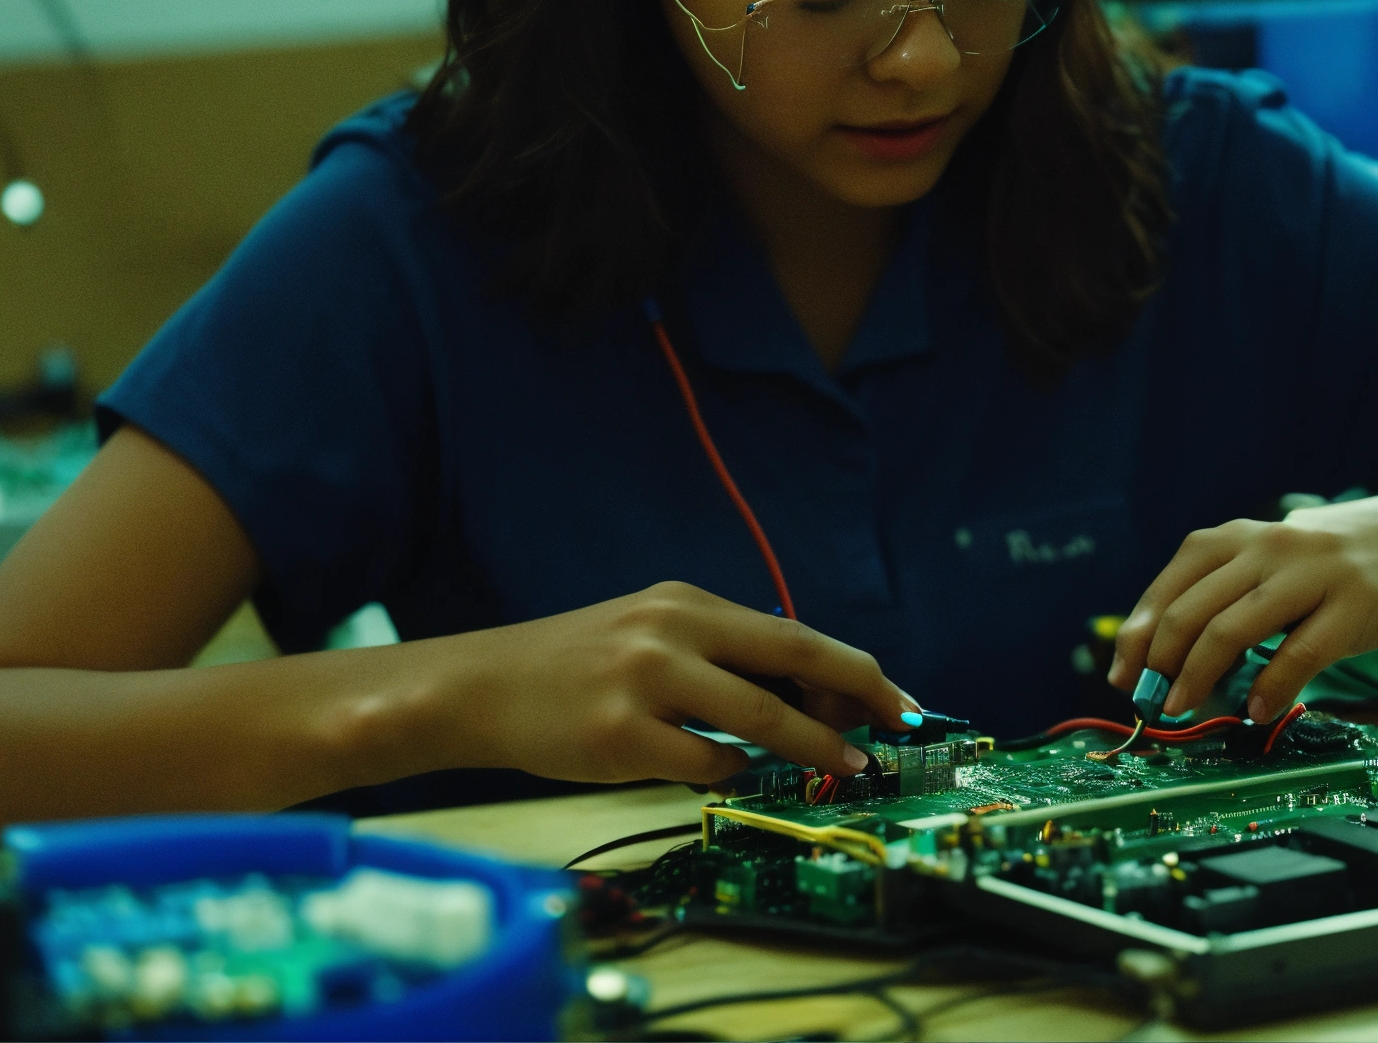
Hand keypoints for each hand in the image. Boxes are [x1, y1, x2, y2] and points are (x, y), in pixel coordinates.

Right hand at [406, 581, 915, 786]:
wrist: (478, 687)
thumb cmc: (572, 670)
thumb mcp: (647, 636)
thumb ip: (717, 655)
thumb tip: (811, 694)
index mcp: (683, 603)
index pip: (793, 633)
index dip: (855, 668)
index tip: (899, 698)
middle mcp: (669, 631)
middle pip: (792, 660)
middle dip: (857, 699)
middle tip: (894, 733)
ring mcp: (645, 682)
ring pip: (759, 719)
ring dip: (813, 746)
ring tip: (846, 764)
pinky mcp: (619, 736)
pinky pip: (704, 764)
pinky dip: (731, 774)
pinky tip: (733, 774)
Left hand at [1105, 489, 1377, 723]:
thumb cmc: (1341, 564)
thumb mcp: (1277, 565)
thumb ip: (1231, 600)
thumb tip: (1170, 661)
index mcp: (1240, 538)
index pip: (1169, 587)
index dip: (1138, 637)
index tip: (1122, 677)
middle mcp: (1268, 548)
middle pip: (1190, 611)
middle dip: (1160, 665)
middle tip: (1152, 705)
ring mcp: (1312, 574)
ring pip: (1231, 630)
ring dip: (1197, 678)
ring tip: (1182, 711)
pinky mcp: (1355, 605)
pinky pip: (1300, 652)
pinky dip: (1271, 687)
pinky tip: (1259, 712)